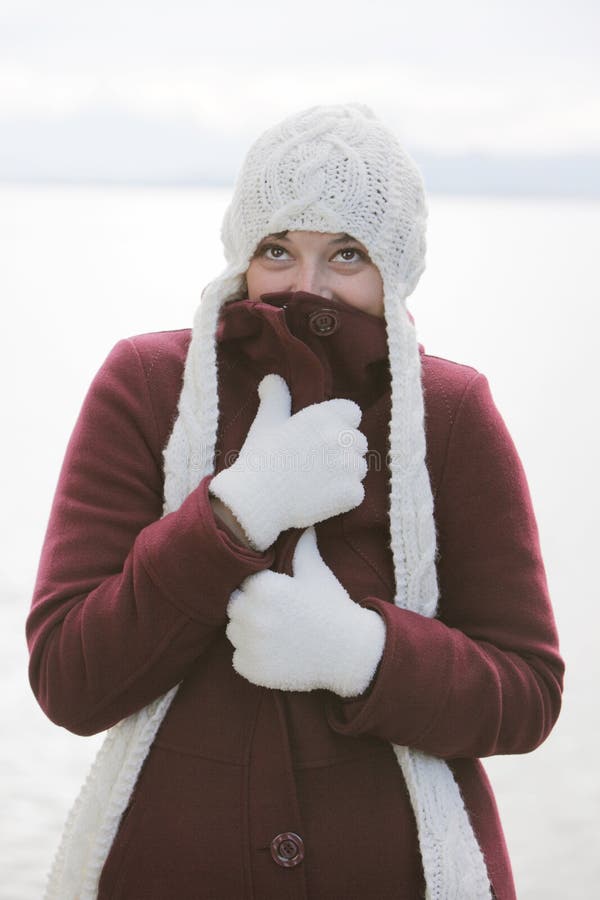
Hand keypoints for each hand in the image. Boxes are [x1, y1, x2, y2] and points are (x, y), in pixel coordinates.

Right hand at [209, 374, 367, 550]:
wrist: (255, 500)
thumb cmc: (259, 459)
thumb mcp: (267, 422)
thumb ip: (276, 398)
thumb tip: (272, 379)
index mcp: (323, 416)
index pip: (352, 413)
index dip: (341, 425)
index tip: (323, 438)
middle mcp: (340, 437)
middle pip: (358, 443)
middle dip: (342, 452)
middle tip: (316, 464)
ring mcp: (348, 466)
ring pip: (359, 468)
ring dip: (344, 475)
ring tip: (317, 482)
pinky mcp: (350, 492)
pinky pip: (357, 493)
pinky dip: (343, 498)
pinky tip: (321, 498)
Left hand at [226, 527, 385, 696]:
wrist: (350, 651)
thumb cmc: (332, 606)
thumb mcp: (316, 572)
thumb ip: (301, 545)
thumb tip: (302, 521)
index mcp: (264, 587)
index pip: (243, 583)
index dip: (259, 589)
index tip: (280, 596)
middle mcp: (253, 615)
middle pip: (234, 607)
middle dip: (250, 610)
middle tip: (279, 616)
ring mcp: (252, 645)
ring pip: (233, 633)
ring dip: (248, 634)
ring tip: (278, 634)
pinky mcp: (252, 670)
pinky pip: (238, 660)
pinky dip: (252, 659)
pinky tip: (277, 654)